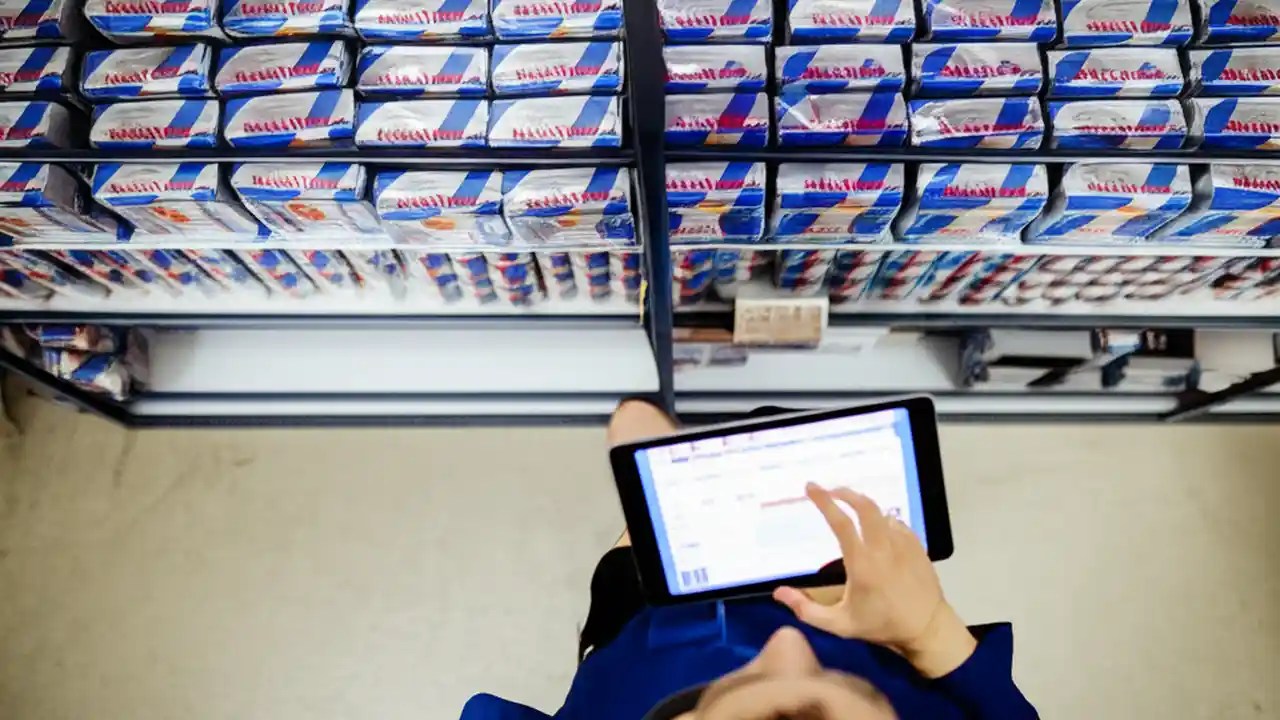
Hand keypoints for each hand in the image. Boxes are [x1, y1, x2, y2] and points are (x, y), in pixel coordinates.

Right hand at [773, 483, 976, 677]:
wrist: (928, 629)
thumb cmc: (882, 625)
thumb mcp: (840, 625)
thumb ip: (807, 610)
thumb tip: (778, 593)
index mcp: (862, 563)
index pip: (841, 523)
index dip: (824, 502)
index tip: (811, 487)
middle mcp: (883, 548)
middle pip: (865, 506)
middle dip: (846, 493)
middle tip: (831, 491)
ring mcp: (903, 544)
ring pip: (881, 513)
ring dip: (864, 507)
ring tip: (852, 510)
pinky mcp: (917, 546)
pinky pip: (896, 523)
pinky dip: (882, 520)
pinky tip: (877, 528)